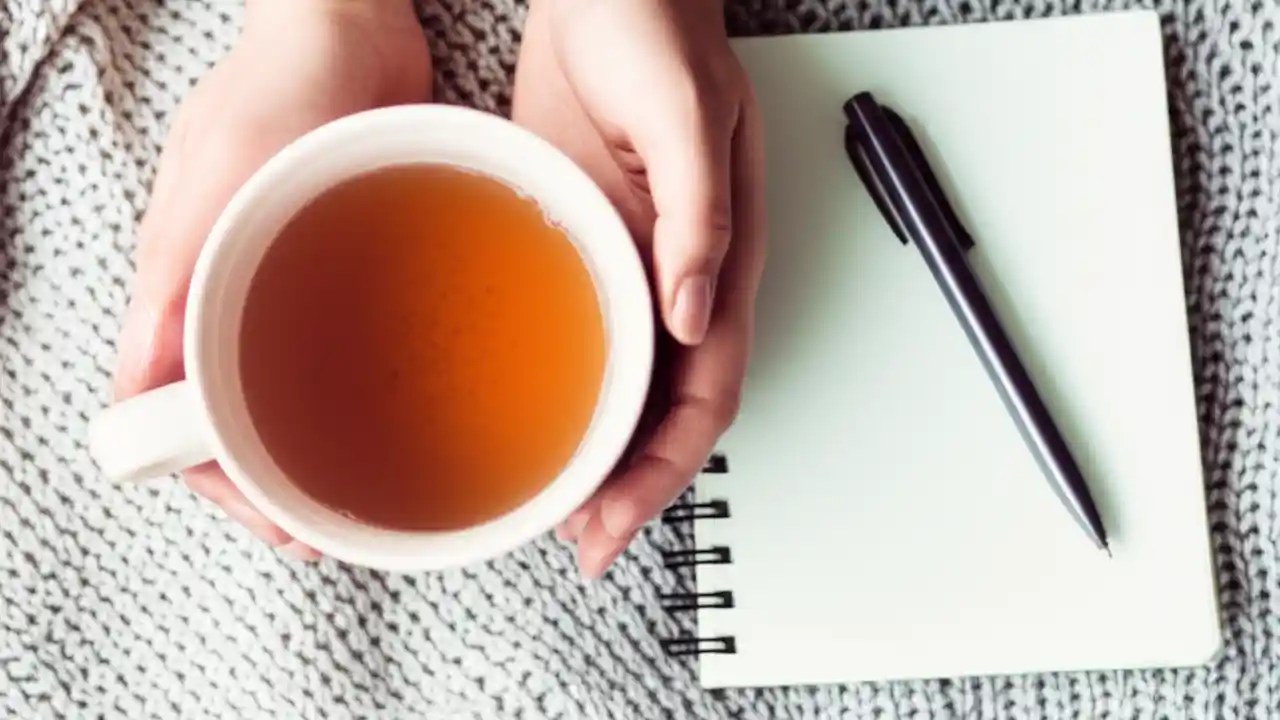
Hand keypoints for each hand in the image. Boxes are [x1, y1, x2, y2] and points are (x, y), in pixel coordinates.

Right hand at [112, 0, 429, 559]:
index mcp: (181, 288)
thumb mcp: (226, 166)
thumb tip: (141, 383)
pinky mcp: (343, 270)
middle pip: (229, 423)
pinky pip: (340, 352)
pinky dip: (361, 395)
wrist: (353, 25)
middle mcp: (227, 298)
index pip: (165, 418)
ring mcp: (283, 287)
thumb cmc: (281, 81)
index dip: (212, 482)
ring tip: (367, 491)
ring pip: (286, 399)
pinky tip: (405, 414)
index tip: (271, 517)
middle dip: (273, 484)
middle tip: (329, 524)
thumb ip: (180, 265)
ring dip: (318, 452)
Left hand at [513, 0, 765, 576]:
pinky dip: (567, 391)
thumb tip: (695, 314)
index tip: (618, 519)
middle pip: (667, 409)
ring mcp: (631, 265)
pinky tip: (530, 413)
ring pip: (627, 386)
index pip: (707, 391)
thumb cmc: (657, 29)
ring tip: (554, 504)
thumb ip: (700, 218)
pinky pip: (586, 337)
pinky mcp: (584, 242)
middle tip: (579, 538)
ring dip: (599, 452)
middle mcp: (679, 277)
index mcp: (718, 257)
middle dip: (631, 485)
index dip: (667, 468)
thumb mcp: (685, 116)